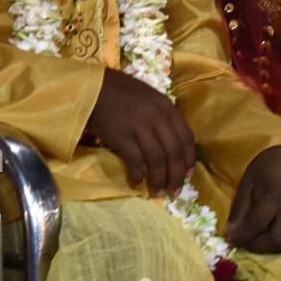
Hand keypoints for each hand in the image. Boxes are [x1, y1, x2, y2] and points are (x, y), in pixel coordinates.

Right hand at [85, 68, 195, 196]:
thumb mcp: (149, 97)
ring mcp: (140, 127)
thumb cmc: (119, 91)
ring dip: (159, 180)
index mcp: (166, 106)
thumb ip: (162, 116)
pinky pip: (135, 161)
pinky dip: (137, 176)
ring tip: (158, 193)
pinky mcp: (122, 136)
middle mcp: (157, 117)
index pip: (186, 138)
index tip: (188, 175)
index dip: (189, 160)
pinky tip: (136, 185)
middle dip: (176, 176)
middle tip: (175, 192)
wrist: (91, 87)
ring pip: (157, 160)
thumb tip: (170, 142)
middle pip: (174, 152)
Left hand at [226, 144, 280, 253]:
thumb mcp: (247, 184)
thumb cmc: (267, 167)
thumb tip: (232, 236)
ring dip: (272, 247)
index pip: (258, 224)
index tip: (232, 240)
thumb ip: (239, 211)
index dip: (242, 236)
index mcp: (276, 193)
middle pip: (279, 240)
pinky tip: (273, 234)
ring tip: (260, 238)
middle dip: (259, 246)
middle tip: (247, 241)